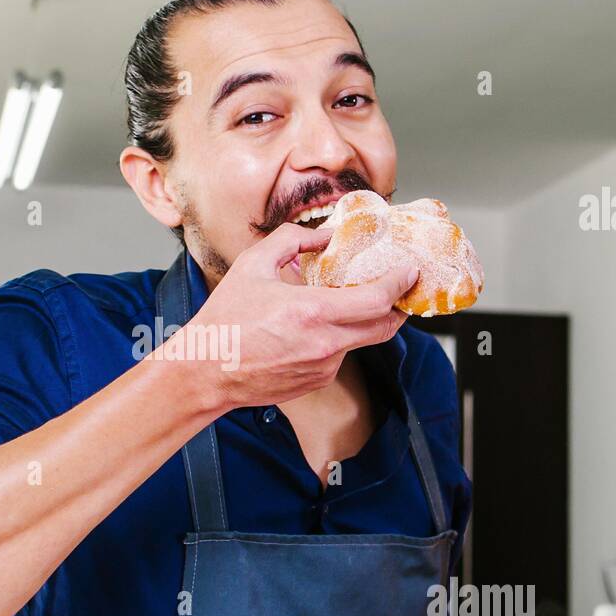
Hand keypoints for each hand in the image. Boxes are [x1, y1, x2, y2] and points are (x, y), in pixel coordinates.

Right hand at [185, 222, 419, 413]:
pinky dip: (338, 338)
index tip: (409, 271)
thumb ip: (293, 240)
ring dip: (362, 321)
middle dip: (398, 306)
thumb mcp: (253, 264)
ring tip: (349, 303)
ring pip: (361, 341)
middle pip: (384, 327)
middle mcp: (324, 344)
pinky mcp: (317, 381)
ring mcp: (323, 367)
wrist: (206, 371)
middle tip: (400, 287)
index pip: (377, 300)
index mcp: (312, 312)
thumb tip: (324, 234)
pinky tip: (315, 329)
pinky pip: (340, 355)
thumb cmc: (225, 319)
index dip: (400, 284)